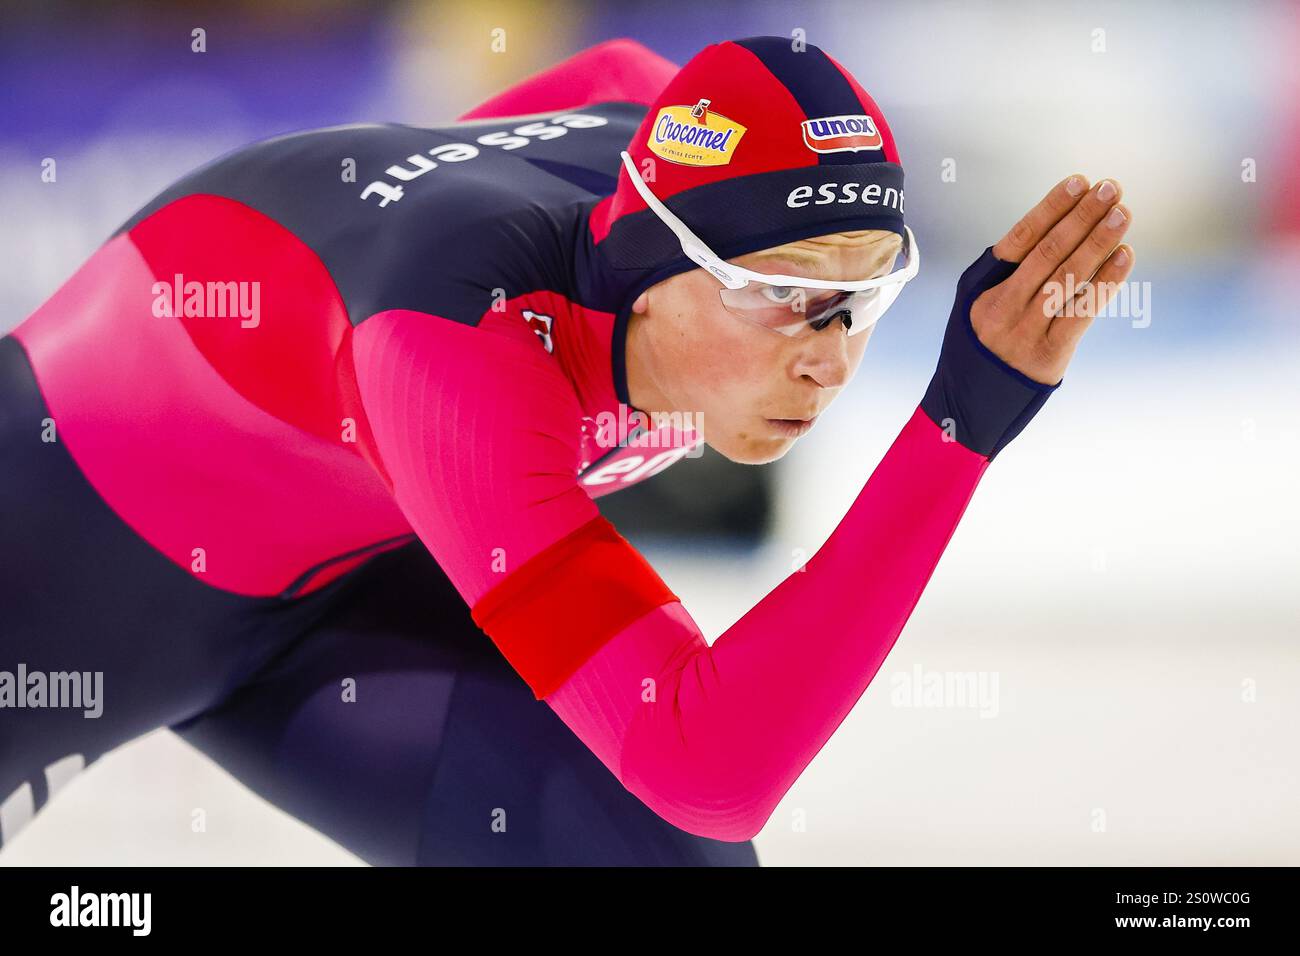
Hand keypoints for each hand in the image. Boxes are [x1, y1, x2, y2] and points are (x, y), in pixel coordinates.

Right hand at [972, 175, 1134, 384]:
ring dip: (1100, 241)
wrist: (969, 407)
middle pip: (1049, 251)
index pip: (1021, 237)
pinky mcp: (1049, 354)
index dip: (1051, 207)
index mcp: (981, 289)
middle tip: (1110, 188)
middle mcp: (1002, 307)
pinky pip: (1083, 310)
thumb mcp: (975, 307)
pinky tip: (1124, 256)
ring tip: (1122, 213)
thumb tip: (1057, 230)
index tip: (1079, 181)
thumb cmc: (979, 348)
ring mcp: (1025, 331)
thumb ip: (1007, 274)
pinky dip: (1106, 280)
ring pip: (1069, 276)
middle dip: (1083, 215)